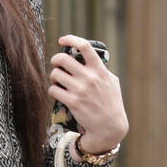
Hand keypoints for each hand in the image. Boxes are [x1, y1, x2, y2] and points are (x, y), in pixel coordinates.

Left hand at [49, 34, 128, 155]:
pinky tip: (57, 93)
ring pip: (55, 74)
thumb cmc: (112, 105)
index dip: (70, 39)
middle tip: (56, 64)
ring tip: (57, 81)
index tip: (62, 40)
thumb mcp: (113, 83)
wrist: (110, 127)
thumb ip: (102, 70)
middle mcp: (89, 78)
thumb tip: (91, 59)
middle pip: (63, 59)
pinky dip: (53, 91)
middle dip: (55, 60)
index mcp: (100, 71)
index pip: (84, 46)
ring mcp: (80, 90)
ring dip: (53, 76)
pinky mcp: (73, 103)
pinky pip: (53, 90)